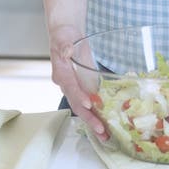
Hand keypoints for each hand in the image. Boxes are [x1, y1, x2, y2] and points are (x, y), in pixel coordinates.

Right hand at [50, 25, 108, 140]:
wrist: (66, 34)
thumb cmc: (63, 35)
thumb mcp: (63, 37)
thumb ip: (64, 46)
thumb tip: (67, 51)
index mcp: (60, 73)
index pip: (70, 87)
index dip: (79, 97)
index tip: (89, 105)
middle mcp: (66, 84)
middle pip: (77, 104)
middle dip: (89, 118)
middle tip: (101, 130)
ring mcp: (75, 87)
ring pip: (83, 107)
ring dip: (94, 121)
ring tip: (105, 135)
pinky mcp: (83, 86)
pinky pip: (90, 102)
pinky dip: (97, 113)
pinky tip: (107, 123)